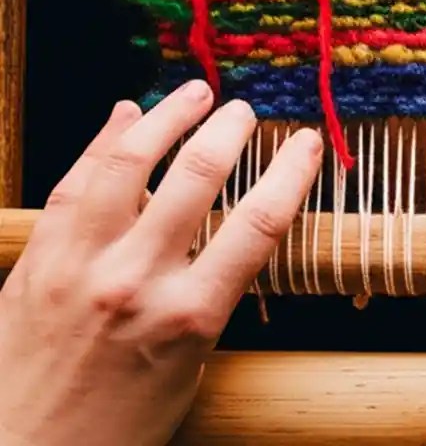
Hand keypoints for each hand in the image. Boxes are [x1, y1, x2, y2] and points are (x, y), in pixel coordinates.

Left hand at [0, 81, 321, 445]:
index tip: (310, 141)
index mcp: (189, 316)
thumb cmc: (119, 425)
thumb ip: (207, 295)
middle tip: (245, 110)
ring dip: (165, 117)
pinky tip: (123, 117)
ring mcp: (79, 265)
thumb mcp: (189, 366)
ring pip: (126, 163)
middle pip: (196, 177)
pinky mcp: (36, 261)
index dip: (292, 172)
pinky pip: (72, 185)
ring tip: (192, 92)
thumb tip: (223, 233)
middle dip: (228, 130)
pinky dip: (100, 143)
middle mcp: (135, 281)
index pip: (259, 223)